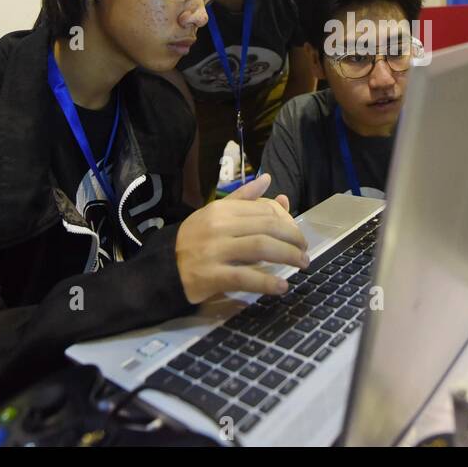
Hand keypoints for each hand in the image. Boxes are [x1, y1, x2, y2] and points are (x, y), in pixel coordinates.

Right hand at [175, 174, 307, 303]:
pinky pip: (246, 277)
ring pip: (261, 247)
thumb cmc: (194, 240)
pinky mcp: (211, 275)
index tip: (297, 234)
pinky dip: (268, 283)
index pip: (265, 210)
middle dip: (293, 238)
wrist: (162, 268)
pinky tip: (282, 287)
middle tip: (305, 250)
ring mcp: (214, 250)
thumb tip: (267, 179)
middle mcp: (219, 226)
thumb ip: (242, 199)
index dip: (288, 221)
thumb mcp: (214, 214)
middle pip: (268, 227)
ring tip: (302, 264)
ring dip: (288, 256)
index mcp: (221, 210)